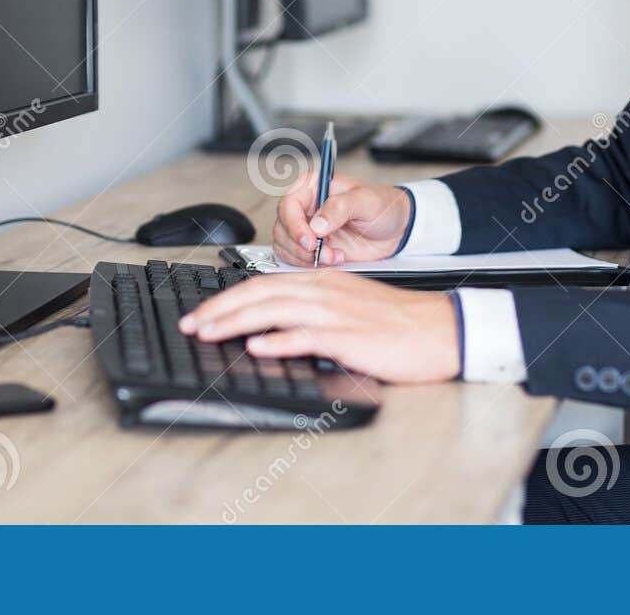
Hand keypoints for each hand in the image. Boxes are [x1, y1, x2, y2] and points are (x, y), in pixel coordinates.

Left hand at [179, 270, 460, 383]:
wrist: (437, 329)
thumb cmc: (395, 324)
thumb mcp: (348, 308)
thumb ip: (312, 313)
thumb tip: (271, 330)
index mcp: (322, 282)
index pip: (263, 284)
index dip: (227, 298)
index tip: (202, 313)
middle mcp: (324, 291)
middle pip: (260, 293)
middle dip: (220, 308)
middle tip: (191, 324)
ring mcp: (336, 312)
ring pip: (274, 310)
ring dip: (236, 322)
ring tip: (209, 333)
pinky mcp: (349, 335)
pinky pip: (307, 335)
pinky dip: (279, 341)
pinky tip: (258, 347)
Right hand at [272, 171, 410, 266]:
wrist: (396, 229)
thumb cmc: (381, 206)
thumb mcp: (365, 201)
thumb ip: (340, 207)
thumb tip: (317, 224)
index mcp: (313, 186)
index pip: (288, 204)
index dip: (294, 224)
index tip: (310, 240)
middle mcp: (306, 207)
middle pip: (282, 227)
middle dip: (301, 245)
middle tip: (324, 252)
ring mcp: (307, 229)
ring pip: (285, 245)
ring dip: (307, 257)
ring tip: (334, 257)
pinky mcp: (313, 248)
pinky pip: (295, 258)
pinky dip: (309, 265)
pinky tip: (333, 260)